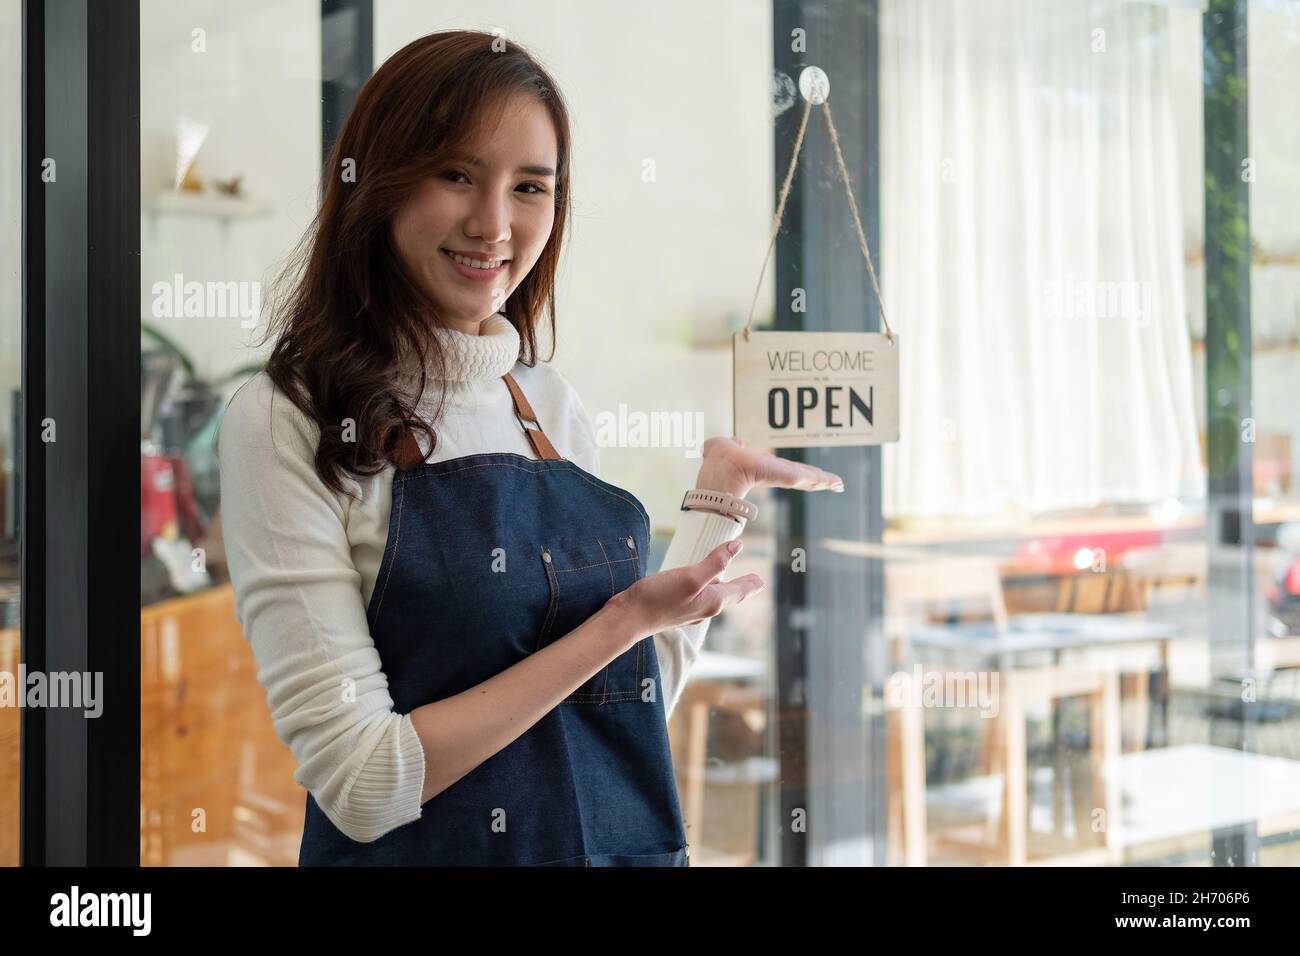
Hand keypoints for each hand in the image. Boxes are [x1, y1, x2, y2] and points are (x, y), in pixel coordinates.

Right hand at [605, 540, 762, 637]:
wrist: (628, 619)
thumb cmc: (659, 598)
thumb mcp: (690, 576)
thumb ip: (715, 562)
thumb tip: (737, 547)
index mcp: (712, 601)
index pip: (738, 591)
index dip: (750, 584)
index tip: (761, 581)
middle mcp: (703, 609)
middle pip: (727, 595)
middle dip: (740, 587)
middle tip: (753, 582)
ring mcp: (688, 610)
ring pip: (711, 596)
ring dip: (722, 587)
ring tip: (726, 579)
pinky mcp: (673, 608)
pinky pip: (696, 596)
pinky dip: (703, 588)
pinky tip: (697, 585)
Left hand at [695, 436, 845, 497]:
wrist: (721, 468)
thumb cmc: (718, 460)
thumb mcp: (725, 447)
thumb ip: (731, 444)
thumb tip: (736, 441)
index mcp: (762, 467)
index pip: (784, 470)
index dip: (797, 472)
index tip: (807, 475)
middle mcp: (775, 474)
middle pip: (802, 477)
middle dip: (818, 480)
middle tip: (833, 483)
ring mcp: (783, 477)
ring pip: (809, 479)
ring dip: (825, 481)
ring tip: (839, 484)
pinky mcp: (789, 477)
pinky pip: (811, 479)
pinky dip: (824, 480)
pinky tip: (837, 482)